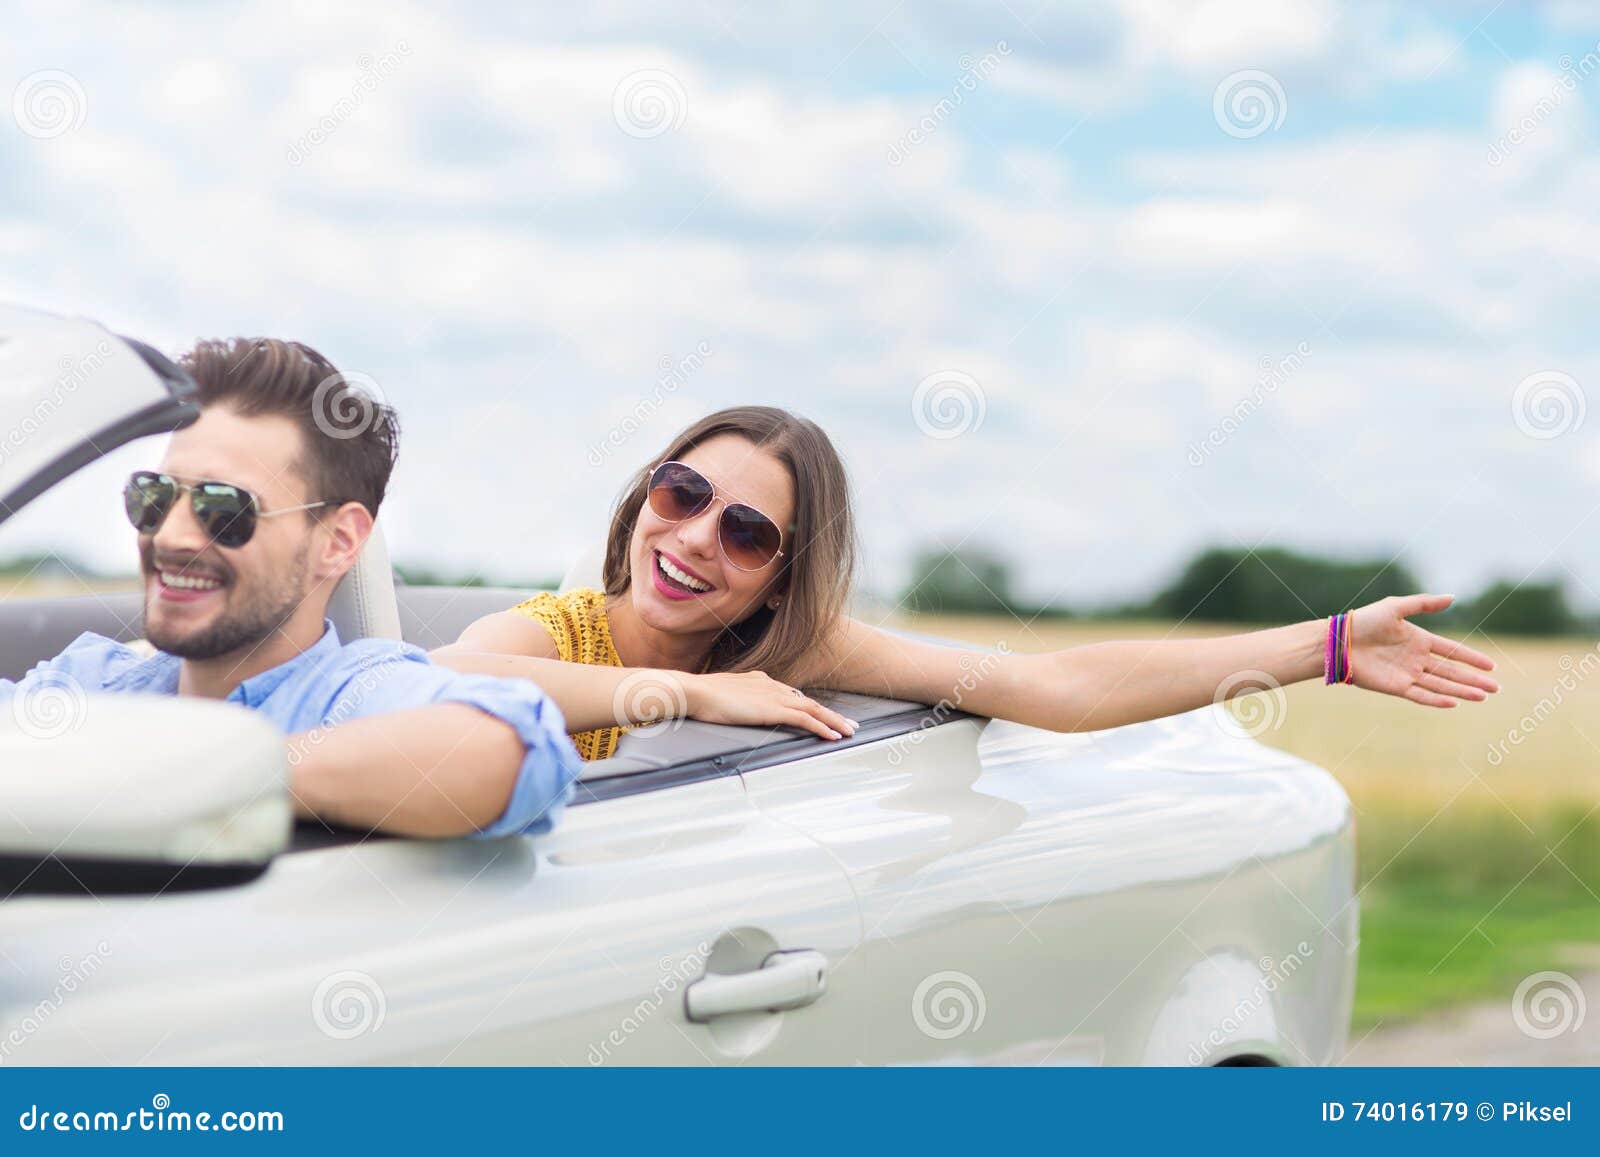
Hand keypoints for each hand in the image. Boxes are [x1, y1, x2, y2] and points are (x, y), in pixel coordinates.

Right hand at [685, 670, 859, 740]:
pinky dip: (822, 727)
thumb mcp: (722, 696)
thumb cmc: (701, 696)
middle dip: (830, 713)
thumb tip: (735, 707)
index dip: (808, 706)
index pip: (791, 694)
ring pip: (813, 708)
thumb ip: (735, 699)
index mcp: (760, 681)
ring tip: (849, 731)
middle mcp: (772, 686)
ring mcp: (774, 697)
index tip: (821, 713)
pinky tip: (833, 735)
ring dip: (834, 720)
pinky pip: (805, 719)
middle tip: (848, 723)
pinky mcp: (773, 709)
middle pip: (808, 700)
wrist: (695, 692)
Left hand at [1349, 594, 1498, 706]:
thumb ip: (1424, 604)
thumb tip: (1452, 597)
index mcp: (1418, 640)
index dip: (1471, 658)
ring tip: (1483, 696)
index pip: (1452, 651)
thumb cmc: (1364, 621)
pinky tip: (1454, 703)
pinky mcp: (1395, 686)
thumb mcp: (1395, 607)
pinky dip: (1436, 700)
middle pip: (1451, 671)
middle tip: (1496, 688)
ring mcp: (1407, 674)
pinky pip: (1420, 695)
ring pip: (1440, 685)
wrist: (1339, 641)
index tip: (1491, 666)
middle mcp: (1416, 658)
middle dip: (1473, 679)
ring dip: (1461, 691)